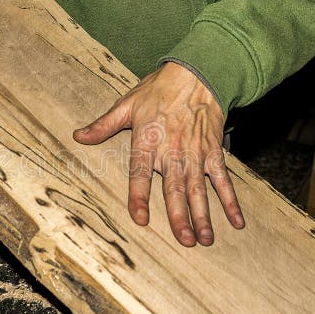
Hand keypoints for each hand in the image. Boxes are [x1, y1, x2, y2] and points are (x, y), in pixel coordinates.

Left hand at [73, 62, 243, 246]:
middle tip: (185, 241)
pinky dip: (230, 200)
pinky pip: (223, 179)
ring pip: (199, 189)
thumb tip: (78, 136)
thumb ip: (103, 125)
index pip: (141, 174)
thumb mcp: (127, 104)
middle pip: (175, 189)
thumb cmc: (159, 89)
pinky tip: (236, 221)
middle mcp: (173, 151)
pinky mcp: (213, 151)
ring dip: (203, 215)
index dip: (139, 197)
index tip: (141, 219)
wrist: (196, 72)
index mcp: (148, 141)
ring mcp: (195, 153)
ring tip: (205, 239)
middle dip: (180, 217)